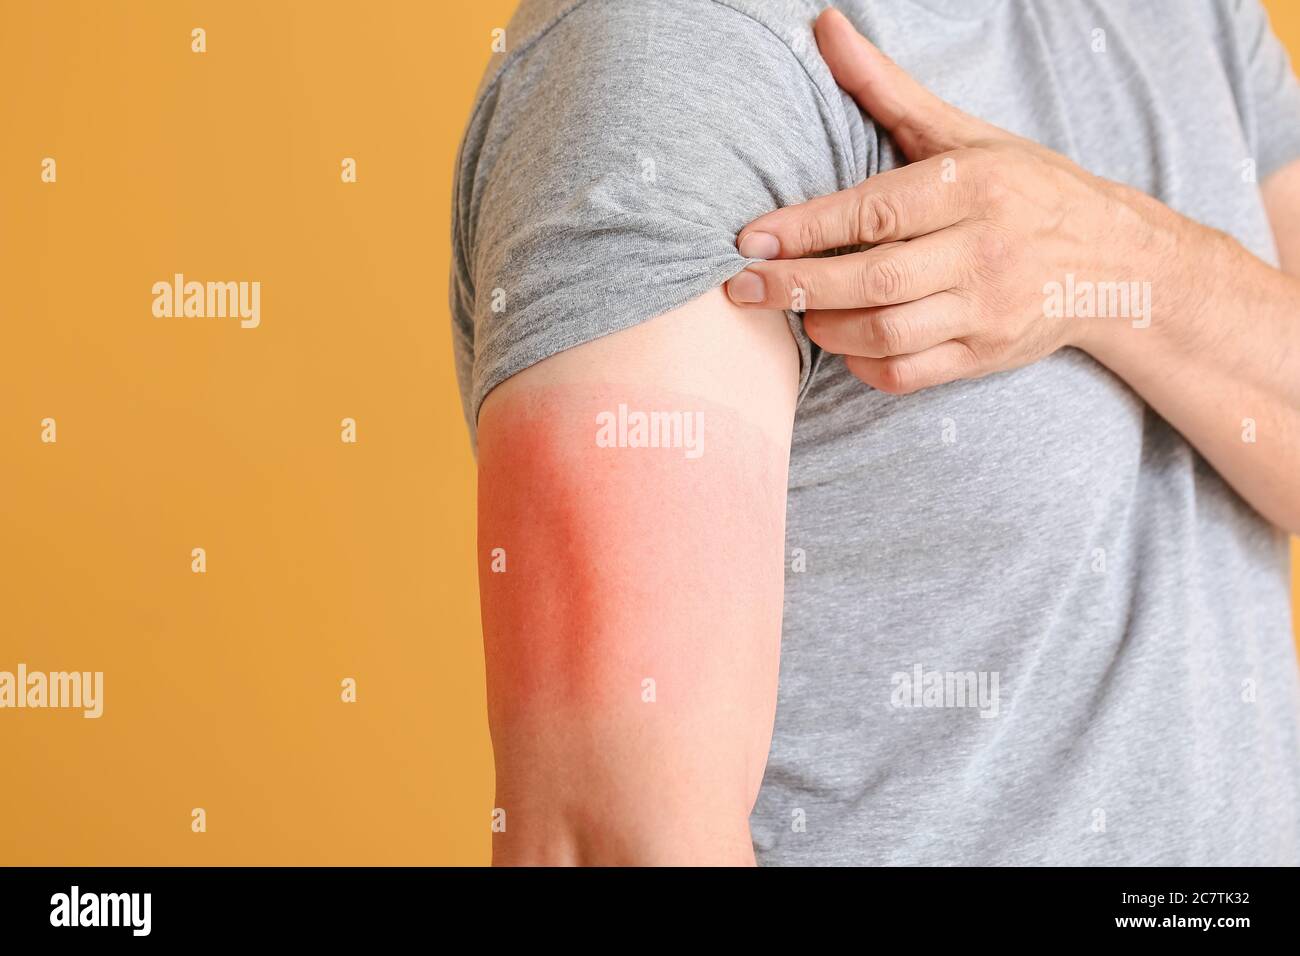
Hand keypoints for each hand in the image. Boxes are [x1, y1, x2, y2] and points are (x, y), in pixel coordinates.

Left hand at [726, 7, 1188, 393]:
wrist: (1113, 261)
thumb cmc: (1025, 189)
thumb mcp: (962, 133)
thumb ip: (886, 89)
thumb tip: (824, 25)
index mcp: (974, 187)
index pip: (875, 212)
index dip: (806, 229)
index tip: (750, 239)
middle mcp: (983, 250)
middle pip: (874, 279)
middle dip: (798, 287)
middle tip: (744, 289)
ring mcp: (987, 310)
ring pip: (887, 332)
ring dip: (828, 328)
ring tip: (797, 311)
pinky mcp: (987, 356)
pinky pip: (909, 373)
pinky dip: (864, 364)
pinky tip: (844, 344)